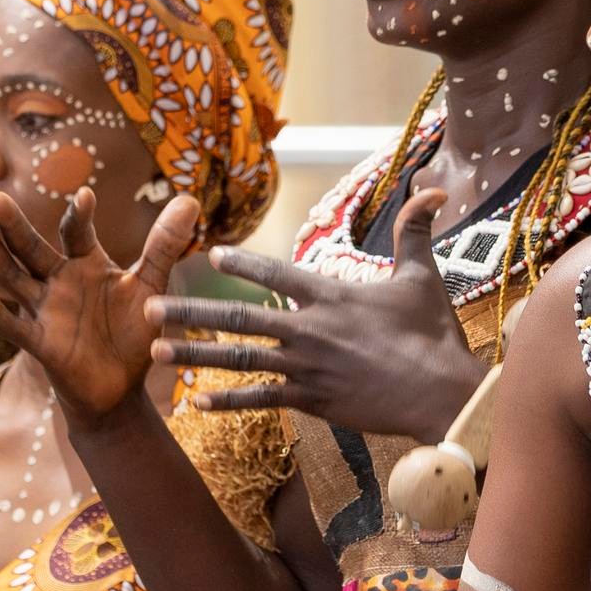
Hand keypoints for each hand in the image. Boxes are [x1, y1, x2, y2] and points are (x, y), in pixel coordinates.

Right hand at [0, 192, 202, 426]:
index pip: (77, 232)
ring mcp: (46, 312)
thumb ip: (164, 246)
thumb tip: (190, 198)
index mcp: (85, 264)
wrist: (121, 391)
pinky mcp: (41, 344)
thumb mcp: (152, 286)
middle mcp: (59, 282)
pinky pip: (14, 326)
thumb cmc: (133, 334)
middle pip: (31, 248)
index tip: (86, 196)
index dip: (80, 216)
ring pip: (13, 277)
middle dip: (14, 224)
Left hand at [153, 188, 483, 441]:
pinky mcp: (312, 401)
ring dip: (194, 354)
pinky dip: (227, 400)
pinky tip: (196, 401)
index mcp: (330, 296)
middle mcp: (309, 329)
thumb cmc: (433, 335)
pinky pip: (260, 400)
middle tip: (147, 305)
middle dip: (189, 311)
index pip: (275, 274)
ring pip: (239, 358)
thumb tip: (433, 189)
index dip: (242, 263)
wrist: (442, 394)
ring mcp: (306, 368)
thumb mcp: (422, 277)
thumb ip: (415, 231)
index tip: (209, 254)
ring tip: (155, 350)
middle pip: (238, 317)